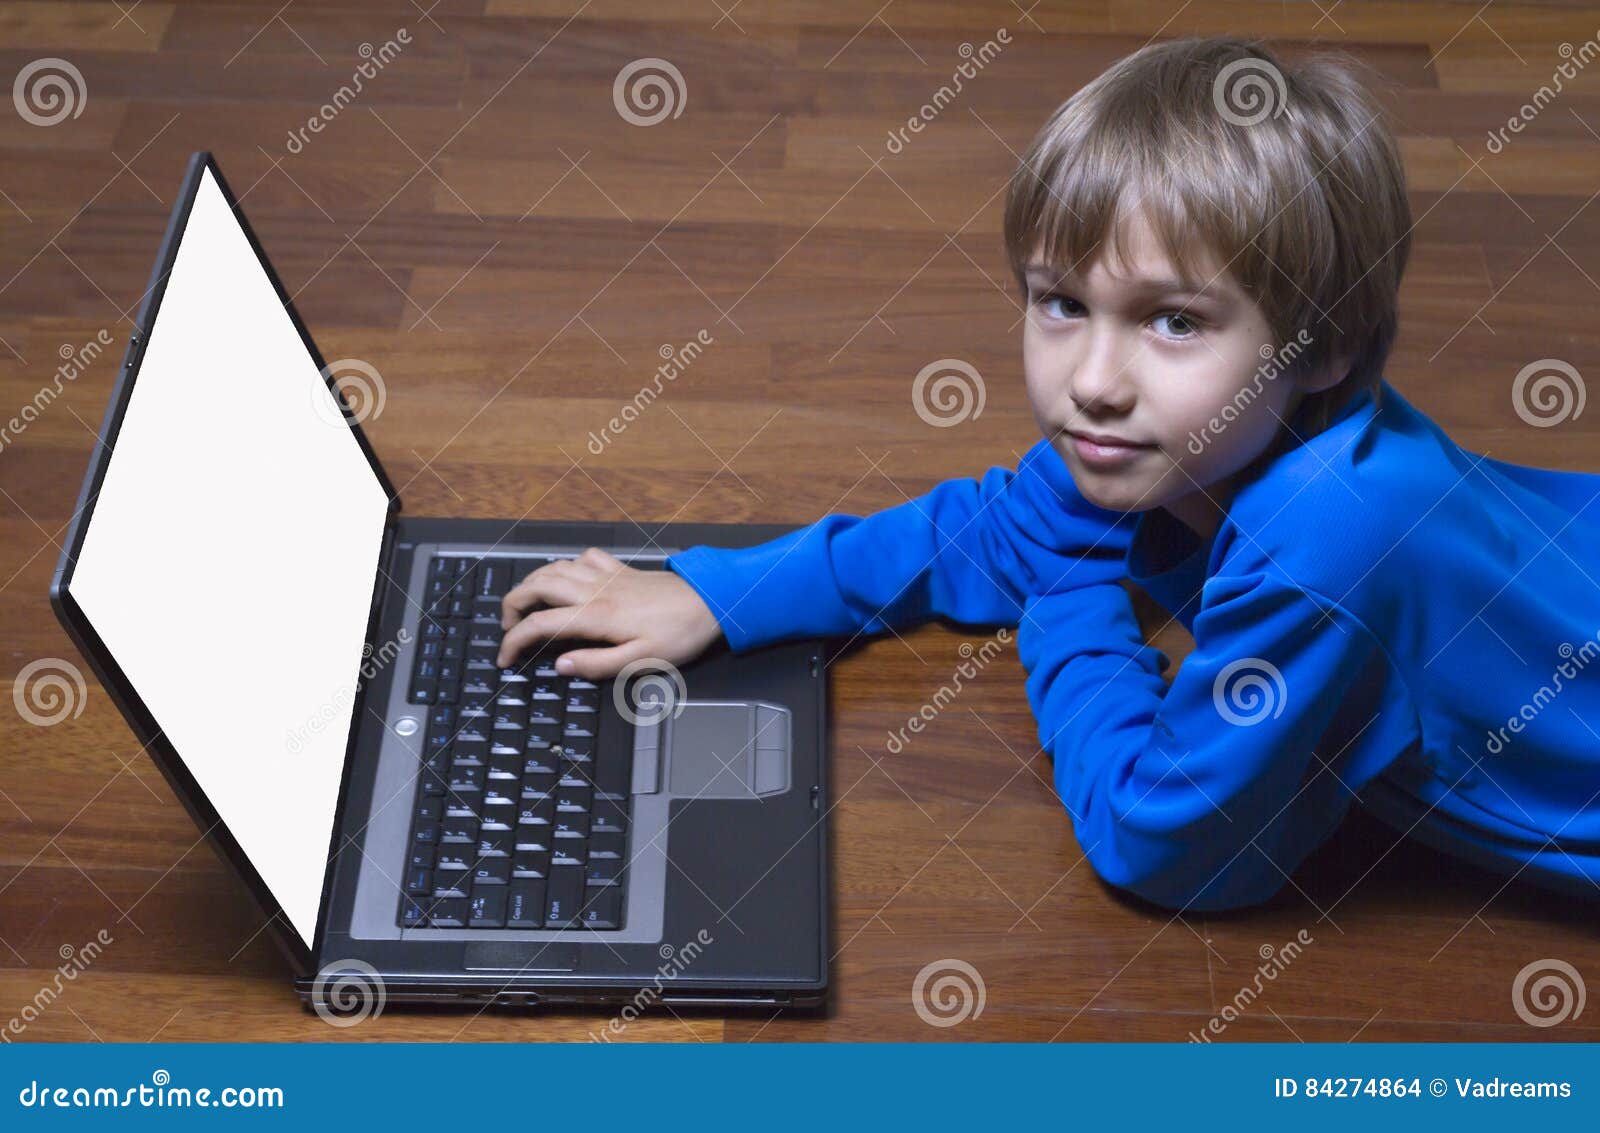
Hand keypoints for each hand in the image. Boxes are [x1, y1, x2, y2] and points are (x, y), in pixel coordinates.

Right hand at [496, 547, 722, 678]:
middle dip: (511, 605)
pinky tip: (567, 579)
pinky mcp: (620, 570)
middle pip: (536, 586)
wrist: (711, 601)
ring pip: (554, 567)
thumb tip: (561, 666)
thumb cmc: (680, 633)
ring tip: (525, 605)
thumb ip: (597, 664)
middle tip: (507, 629)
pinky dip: (565, 566)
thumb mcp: (641, 661)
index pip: (540, 624)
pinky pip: (583, 558)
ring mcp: (607, 576)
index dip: (514, 641)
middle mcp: (596, 590)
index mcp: (597, 616)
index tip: (505, 659)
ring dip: (531, 583)